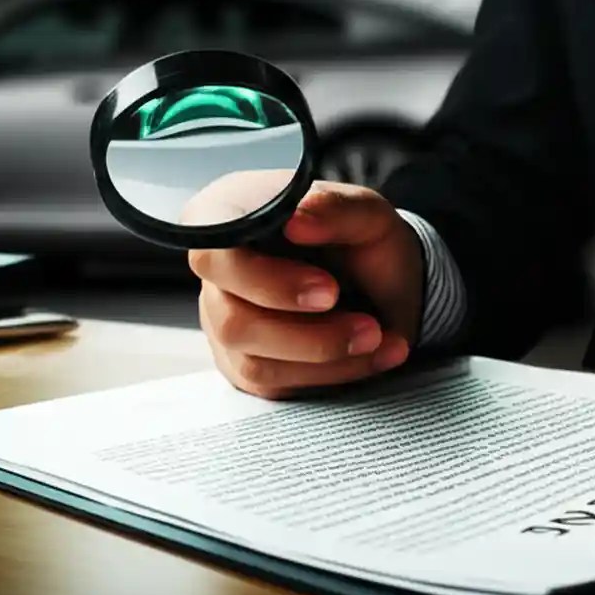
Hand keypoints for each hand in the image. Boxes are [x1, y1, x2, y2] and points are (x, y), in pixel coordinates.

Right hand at [188, 171, 423, 398]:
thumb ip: (336, 208)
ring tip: (378, 336)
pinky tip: (376, 354)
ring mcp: (226, 323)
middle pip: (233, 320)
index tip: (328, 289)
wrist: (383, 282)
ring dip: (327, 356)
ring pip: (255, 363)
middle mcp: (217, 275)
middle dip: (308, 332)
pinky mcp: (246, 365)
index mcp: (228, 218)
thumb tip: (296, 221)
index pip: (212, 253)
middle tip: (369, 325)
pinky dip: (336, 373)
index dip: (264, 280)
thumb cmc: (359, 238)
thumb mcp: (366, 213)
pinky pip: (279, 385)